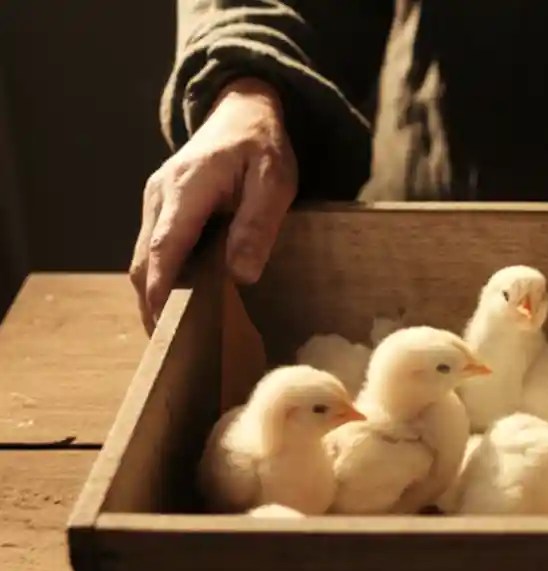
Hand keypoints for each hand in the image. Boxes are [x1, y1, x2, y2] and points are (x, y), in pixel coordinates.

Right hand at [130, 77, 296, 332]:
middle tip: (173, 350)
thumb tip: (241, 274)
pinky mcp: (160, 210)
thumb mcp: (275, 181)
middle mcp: (159, 197)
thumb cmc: (262, 147)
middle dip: (152, 305)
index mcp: (186, 190)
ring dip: (154, 296)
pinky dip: (161, 280)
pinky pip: (154, 251)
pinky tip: (182, 306)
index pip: (164, 250)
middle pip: (144, 262)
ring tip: (177, 338)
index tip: (165, 331)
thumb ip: (258, 225)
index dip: (160, 292)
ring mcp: (155, 203)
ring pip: (144, 259)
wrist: (242, 113)